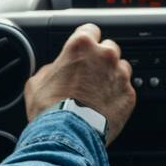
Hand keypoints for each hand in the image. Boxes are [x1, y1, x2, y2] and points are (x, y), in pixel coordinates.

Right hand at [24, 23, 135, 145]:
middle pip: (108, 48)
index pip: (90, 30)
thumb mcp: (37, 82)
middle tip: (88, 75)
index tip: (84, 49)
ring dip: (112, 77)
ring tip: (97, 93)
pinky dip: (118, 96)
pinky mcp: (129, 95)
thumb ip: (50, 69)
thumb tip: (54, 71)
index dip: (86, 41)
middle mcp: (105, 55)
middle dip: (100, 59)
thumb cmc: (50, 109)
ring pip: (121, 68)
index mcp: (81, 45)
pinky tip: (104, 107)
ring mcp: (120, 75)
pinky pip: (126, 90)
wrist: (67, 136)